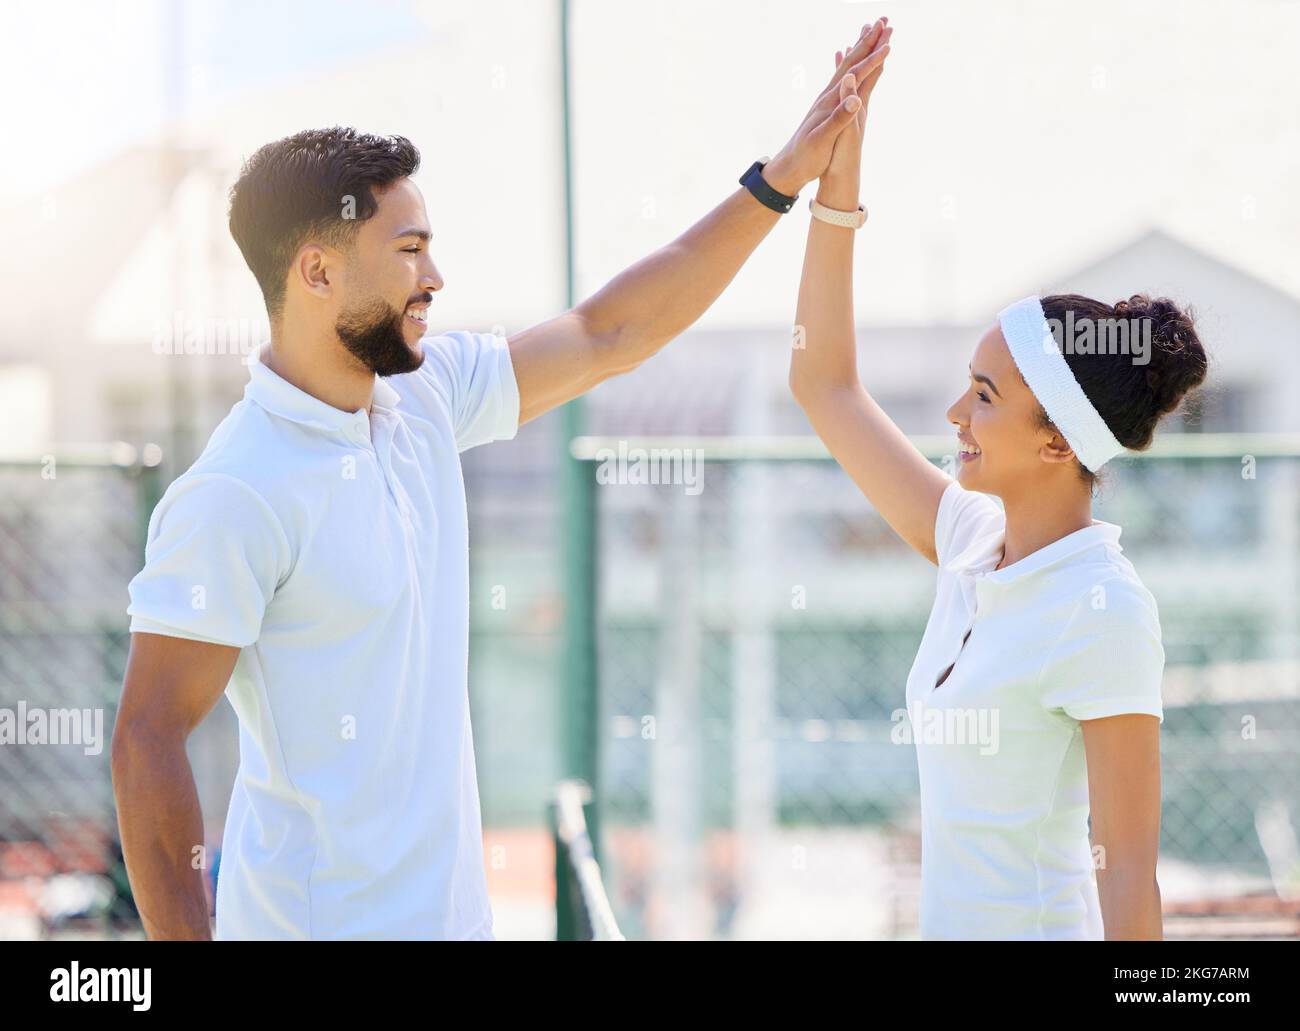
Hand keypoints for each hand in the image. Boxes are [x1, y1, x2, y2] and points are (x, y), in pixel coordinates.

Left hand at [763, 18, 891, 195]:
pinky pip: (841, 78)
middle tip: (884, 21)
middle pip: (852, 62)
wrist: (789, 167)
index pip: (856, 74)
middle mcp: (829, 95)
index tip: (890, 43)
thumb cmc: (807, 157)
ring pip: (847, 66)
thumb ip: (840, 117)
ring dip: (860, 48)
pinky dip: (848, 65)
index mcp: (831, 102)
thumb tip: (855, 96)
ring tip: (869, 32)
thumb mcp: (824, 139)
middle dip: (868, 41)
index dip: (873, 59)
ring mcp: (827, 100)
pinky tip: (843, 57)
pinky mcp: (825, 107)